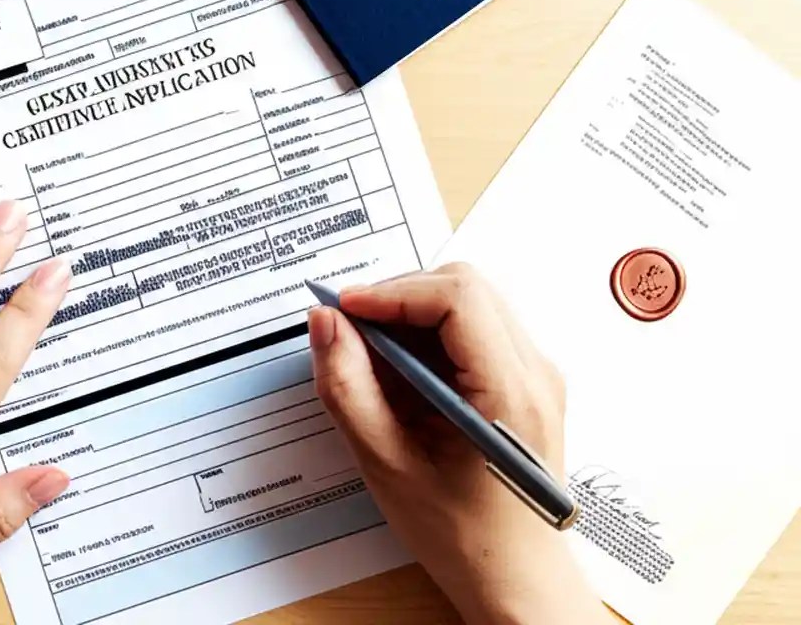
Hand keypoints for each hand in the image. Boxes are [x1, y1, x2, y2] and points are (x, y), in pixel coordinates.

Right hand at [307, 264, 608, 624]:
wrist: (516, 576)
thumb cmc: (462, 535)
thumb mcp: (388, 466)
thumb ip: (350, 390)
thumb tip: (326, 325)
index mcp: (510, 393)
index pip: (457, 298)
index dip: (392, 292)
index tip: (343, 308)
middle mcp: (535, 372)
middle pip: (466, 286)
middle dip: (399, 295)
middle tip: (350, 328)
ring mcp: (536, 374)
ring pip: (470, 301)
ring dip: (413, 313)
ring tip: (372, 356)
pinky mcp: (525, 380)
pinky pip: (476, 329)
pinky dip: (430, 334)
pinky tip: (401, 373)